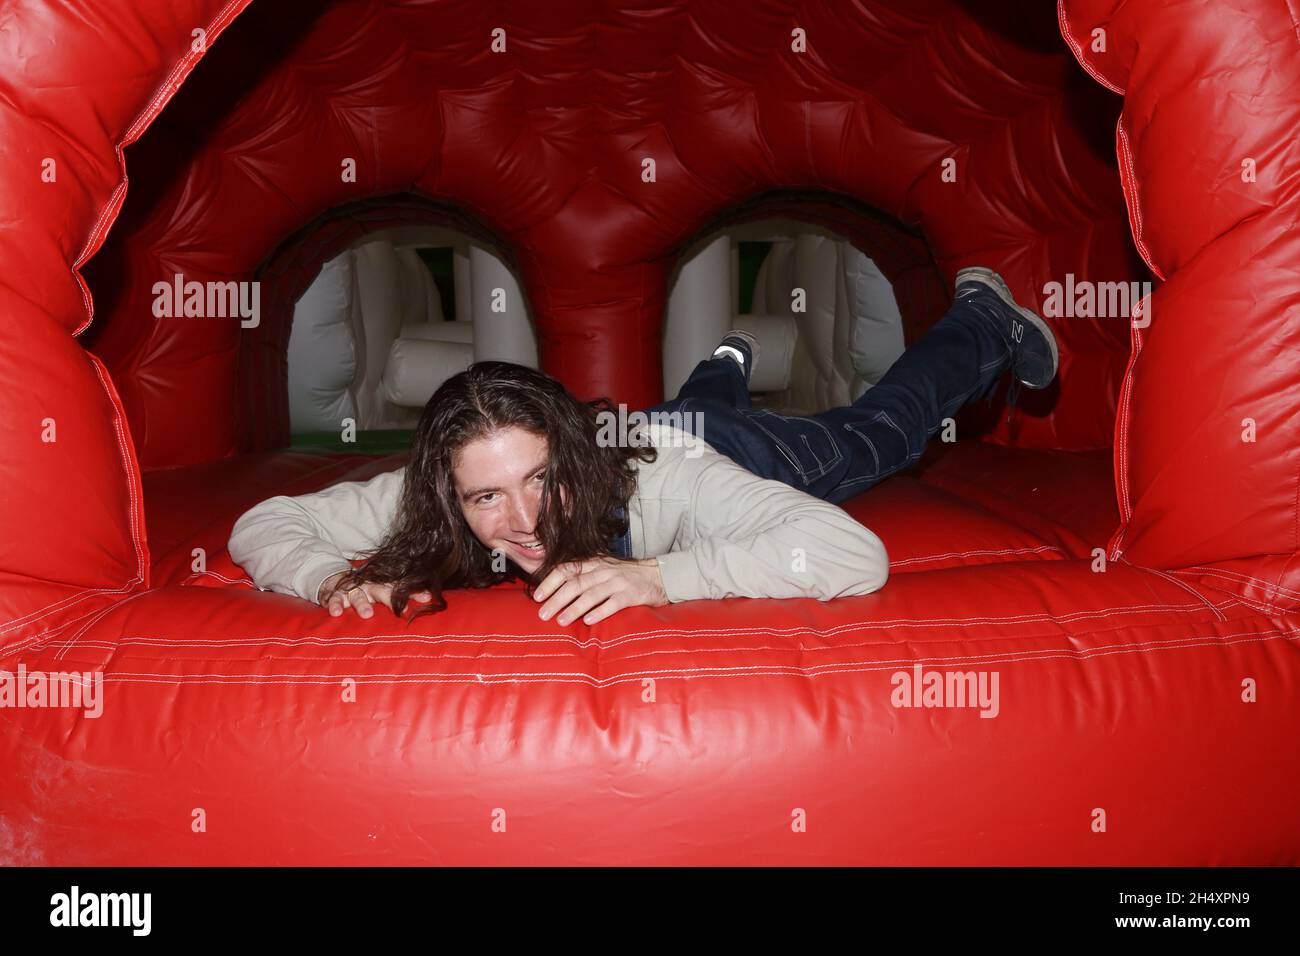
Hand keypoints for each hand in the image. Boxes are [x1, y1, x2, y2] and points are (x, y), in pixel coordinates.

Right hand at [317, 571, 431, 618]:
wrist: (337, 580)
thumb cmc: (367, 590)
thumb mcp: (383, 592)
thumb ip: (401, 598)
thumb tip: (429, 600)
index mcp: (383, 584)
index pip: (400, 587)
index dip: (413, 592)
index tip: (427, 598)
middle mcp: (369, 585)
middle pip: (380, 589)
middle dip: (390, 598)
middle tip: (400, 609)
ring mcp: (352, 590)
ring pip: (357, 595)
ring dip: (361, 604)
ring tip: (367, 614)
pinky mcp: (335, 594)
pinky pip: (334, 599)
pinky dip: (334, 604)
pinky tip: (336, 612)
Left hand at [532, 556, 667, 625]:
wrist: (658, 576)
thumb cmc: (625, 577)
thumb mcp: (603, 570)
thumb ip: (583, 578)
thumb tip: (556, 593)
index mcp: (594, 563)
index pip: (567, 569)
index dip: (550, 582)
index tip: (537, 597)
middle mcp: (603, 571)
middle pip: (576, 584)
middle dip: (557, 599)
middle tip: (543, 614)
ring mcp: (618, 582)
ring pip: (591, 594)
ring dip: (574, 608)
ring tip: (561, 621)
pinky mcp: (631, 594)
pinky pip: (613, 603)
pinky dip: (600, 612)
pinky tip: (588, 621)